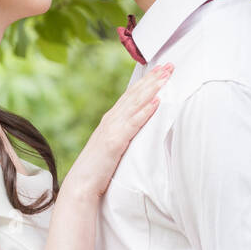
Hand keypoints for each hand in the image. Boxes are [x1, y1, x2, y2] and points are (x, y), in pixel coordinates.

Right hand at [64, 63, 172, 199]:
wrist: (81, 185)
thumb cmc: (97, 170)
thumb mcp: (112, 147)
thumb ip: (123, 135)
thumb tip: (138, 129)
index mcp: (110, 120)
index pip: (131, 96)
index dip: (147, 81)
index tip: (161, 70)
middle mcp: (110, 120)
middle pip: (135, 95)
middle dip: (153, 79)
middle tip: (169, 65)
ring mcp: (111, 129)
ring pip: (135, 104)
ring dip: (152, 89)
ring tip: (166, 77)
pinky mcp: (114, 142)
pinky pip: (133, 124)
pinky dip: (145, 111)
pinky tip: (157, 101)